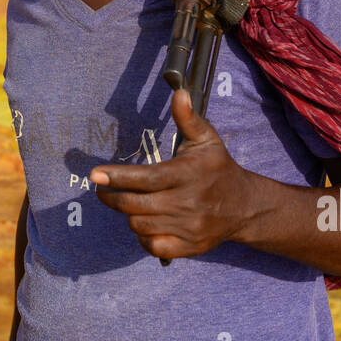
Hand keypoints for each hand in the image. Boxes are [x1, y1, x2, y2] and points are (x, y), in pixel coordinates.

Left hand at [90, 88, 256, 259]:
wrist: (245, 206)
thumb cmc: (218, 168)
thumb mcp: (206, 140)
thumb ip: (188, 118)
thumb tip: (179, 92)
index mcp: (188, 174)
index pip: (147, 179)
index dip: (118, 177)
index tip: (95, 174)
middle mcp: (188, 203)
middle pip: (135, 205)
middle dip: (112, 197)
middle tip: (102, 190)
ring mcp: (189, 228)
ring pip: (140, 225)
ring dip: (129, 215)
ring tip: (130, 203)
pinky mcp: (189, 247)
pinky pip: (153, 247)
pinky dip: (143, 238)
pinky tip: (145, 223)